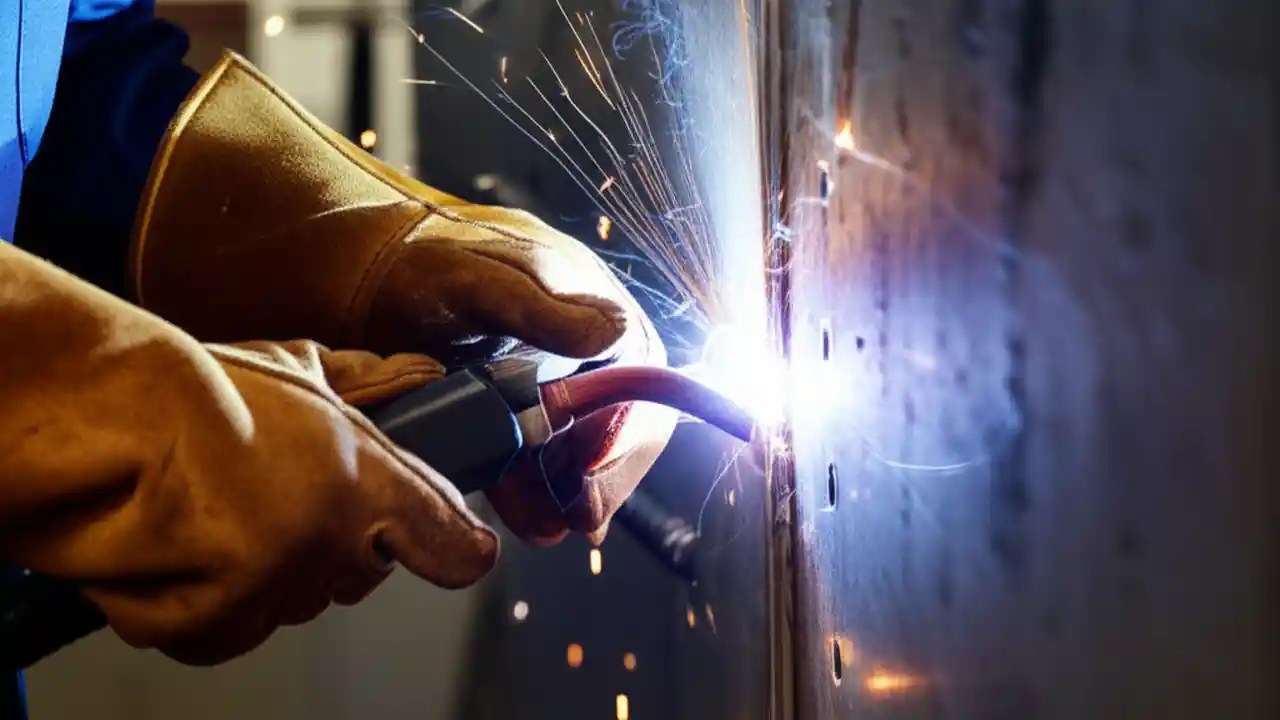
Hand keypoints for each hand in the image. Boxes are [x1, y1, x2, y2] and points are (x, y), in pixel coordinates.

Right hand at [1, 244, 495, 662]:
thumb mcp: (297, 366)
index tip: (461, 548)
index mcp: (371, 480)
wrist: (106, 423)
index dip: (455, 548)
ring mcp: (279, 588)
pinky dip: (203, 603)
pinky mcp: (220, 624)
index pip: (450, 546)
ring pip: (292, 601)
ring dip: (264, 571)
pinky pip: (228, 630)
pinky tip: (182, 551)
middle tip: (279, 497)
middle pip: (358, 574)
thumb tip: (419, 372)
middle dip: (332, 544)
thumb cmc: (198, 388)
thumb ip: (366, 379)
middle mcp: (335, 541)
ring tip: (215, 510)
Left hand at [130, 52, 676, 543]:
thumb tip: (612, 331)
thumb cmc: (412, 261)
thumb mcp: (476, 276)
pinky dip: (538, 495)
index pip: (638, 375)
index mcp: (584, 302)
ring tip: (557, 526)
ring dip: (572, 492)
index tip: (594, 466)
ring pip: (578, 450)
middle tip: (581, 512)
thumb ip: (540, 308)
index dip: (626, 427)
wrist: (348, 277)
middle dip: (603, 473)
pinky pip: (535, 463)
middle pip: (615, 423)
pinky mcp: (502, 414)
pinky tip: (537, 522)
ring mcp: (537, 382)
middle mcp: (572, 345)